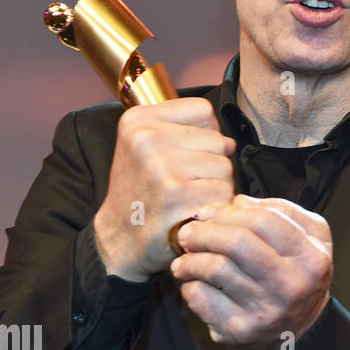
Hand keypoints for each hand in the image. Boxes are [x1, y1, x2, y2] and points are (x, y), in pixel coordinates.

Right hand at [94, 97, 236, 282]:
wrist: (119, 239)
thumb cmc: (142, 192)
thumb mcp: (147, 148)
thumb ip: (187, 131)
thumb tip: (230, 142)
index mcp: (138, 120)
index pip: (203, 111)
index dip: (204, 135)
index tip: (183, 155)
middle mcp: (146, 137)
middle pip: (218, 140)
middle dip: (211, 165)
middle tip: (183, 185)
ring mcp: (161, 165)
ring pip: (225, 167)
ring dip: (215, 187)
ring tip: (186, 198)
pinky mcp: (177, 194)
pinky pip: (224, 192)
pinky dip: (215, 205)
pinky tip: (191, 212)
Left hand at [169, 194, 332, 349]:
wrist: (296, 334)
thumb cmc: (297, 277)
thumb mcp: (312, 240)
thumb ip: (283, 211)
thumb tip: (239, 202)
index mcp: (311, 258)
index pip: (263, 220)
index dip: (228, 211)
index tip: (209, 212)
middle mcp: (290, 285)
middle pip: (236, 242)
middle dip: (204, 231)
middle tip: (189, 232)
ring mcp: (264, 310)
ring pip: (214, 269)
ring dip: (190, 259)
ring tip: (185, 257)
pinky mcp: (239, 330)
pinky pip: (201, 298)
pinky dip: (190, 285)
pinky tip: (193, 282)